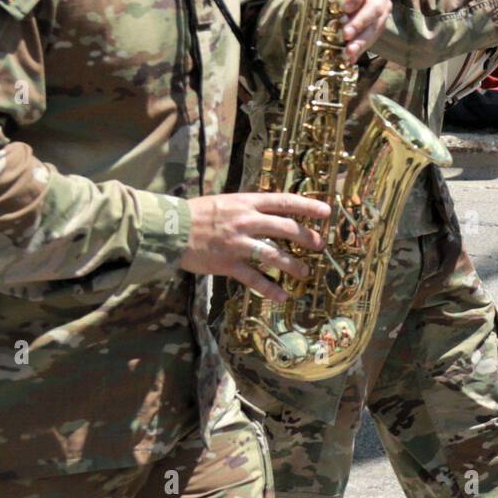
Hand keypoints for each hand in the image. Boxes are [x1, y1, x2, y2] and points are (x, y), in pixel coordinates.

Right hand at [181, 192, 328, 301]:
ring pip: (274, 255)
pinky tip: (282, 296)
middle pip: (285, 228)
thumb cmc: (198, 213)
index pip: (283, 202)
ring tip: (304, 273)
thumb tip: (272, 212)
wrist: (171, 229)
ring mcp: (238, 244)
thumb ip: (249, 207)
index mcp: (246, 202)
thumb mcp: (227, 201)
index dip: (307, 206)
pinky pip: (254, 279)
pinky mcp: (228, 264)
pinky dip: (270, 288)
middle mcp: (246, 221)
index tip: (326, 212)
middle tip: (319, 245)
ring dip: (292, 265)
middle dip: (306, 237)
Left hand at [341, 0, 392, 59]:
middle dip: (360, 22)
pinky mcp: (380, 25)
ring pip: (376, 25)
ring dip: (362, 40)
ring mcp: (382, 10)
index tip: (344, 8)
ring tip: (349, 51)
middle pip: (374, 7)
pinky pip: (374, 38)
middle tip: (345, 34)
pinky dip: (362, 48)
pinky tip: (351, 57)